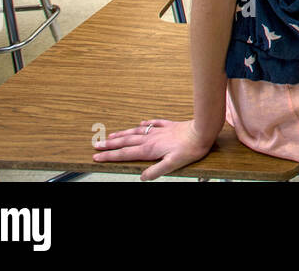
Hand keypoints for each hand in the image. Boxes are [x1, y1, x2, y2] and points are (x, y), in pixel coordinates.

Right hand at [92, 118, 215, 180]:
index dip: (110, 156)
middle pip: (126, 142)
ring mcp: (159, 131)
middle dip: (110, 145)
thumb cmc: (190, 149)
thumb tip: (142, 178)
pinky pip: (153, 123)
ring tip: (111, 135)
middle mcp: (151, 139)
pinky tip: (141, 121)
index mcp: (150, 149)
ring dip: (122, 134)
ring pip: (136, 131)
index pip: (125, 154)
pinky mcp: (168, 125)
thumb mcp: (173, 164)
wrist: (202, 131)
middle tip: (96, 145)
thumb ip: (156, 171)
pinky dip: (144, 123)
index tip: (96, 157)